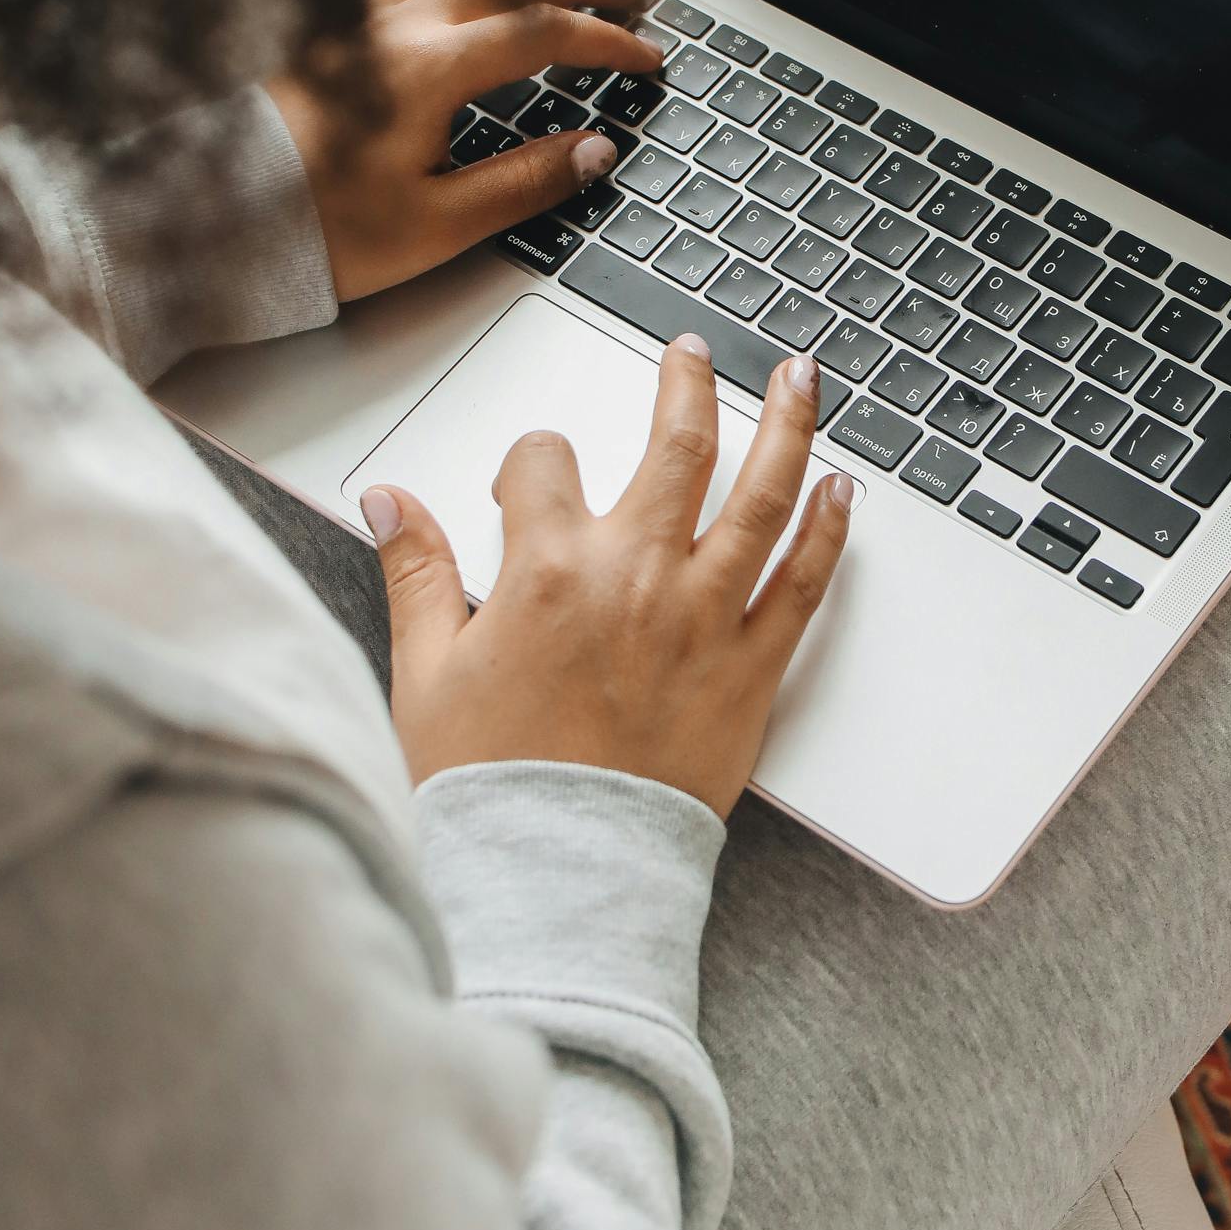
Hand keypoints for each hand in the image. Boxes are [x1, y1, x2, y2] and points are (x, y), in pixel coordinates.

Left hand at [271, 0, 660, 302]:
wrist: (212, 223)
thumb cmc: (318, 231)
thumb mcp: (435, 225)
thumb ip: (523, 183)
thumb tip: (593, 151)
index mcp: (428, 70)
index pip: (542, 34)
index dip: (606, 41)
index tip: (647, 57)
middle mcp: (394, 28)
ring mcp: (357, 21)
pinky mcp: (331, 33)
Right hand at [361, 335, 855, 815]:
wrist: (556, 876)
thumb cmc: (490, 788)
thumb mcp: (424, 674)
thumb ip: (413, 574)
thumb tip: (388, 503)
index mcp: (548, 571)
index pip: (543, 464)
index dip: (530, 463)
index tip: (531, 479)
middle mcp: (633, 578)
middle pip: (676, 445)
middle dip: (685, 384)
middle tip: (691, 352)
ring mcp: (701, 619)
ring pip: (761, 494)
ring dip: (786, 423)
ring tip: (799, 377)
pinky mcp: (749, 671)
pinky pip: (802, 582)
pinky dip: (827, 528)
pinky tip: (841, 489)